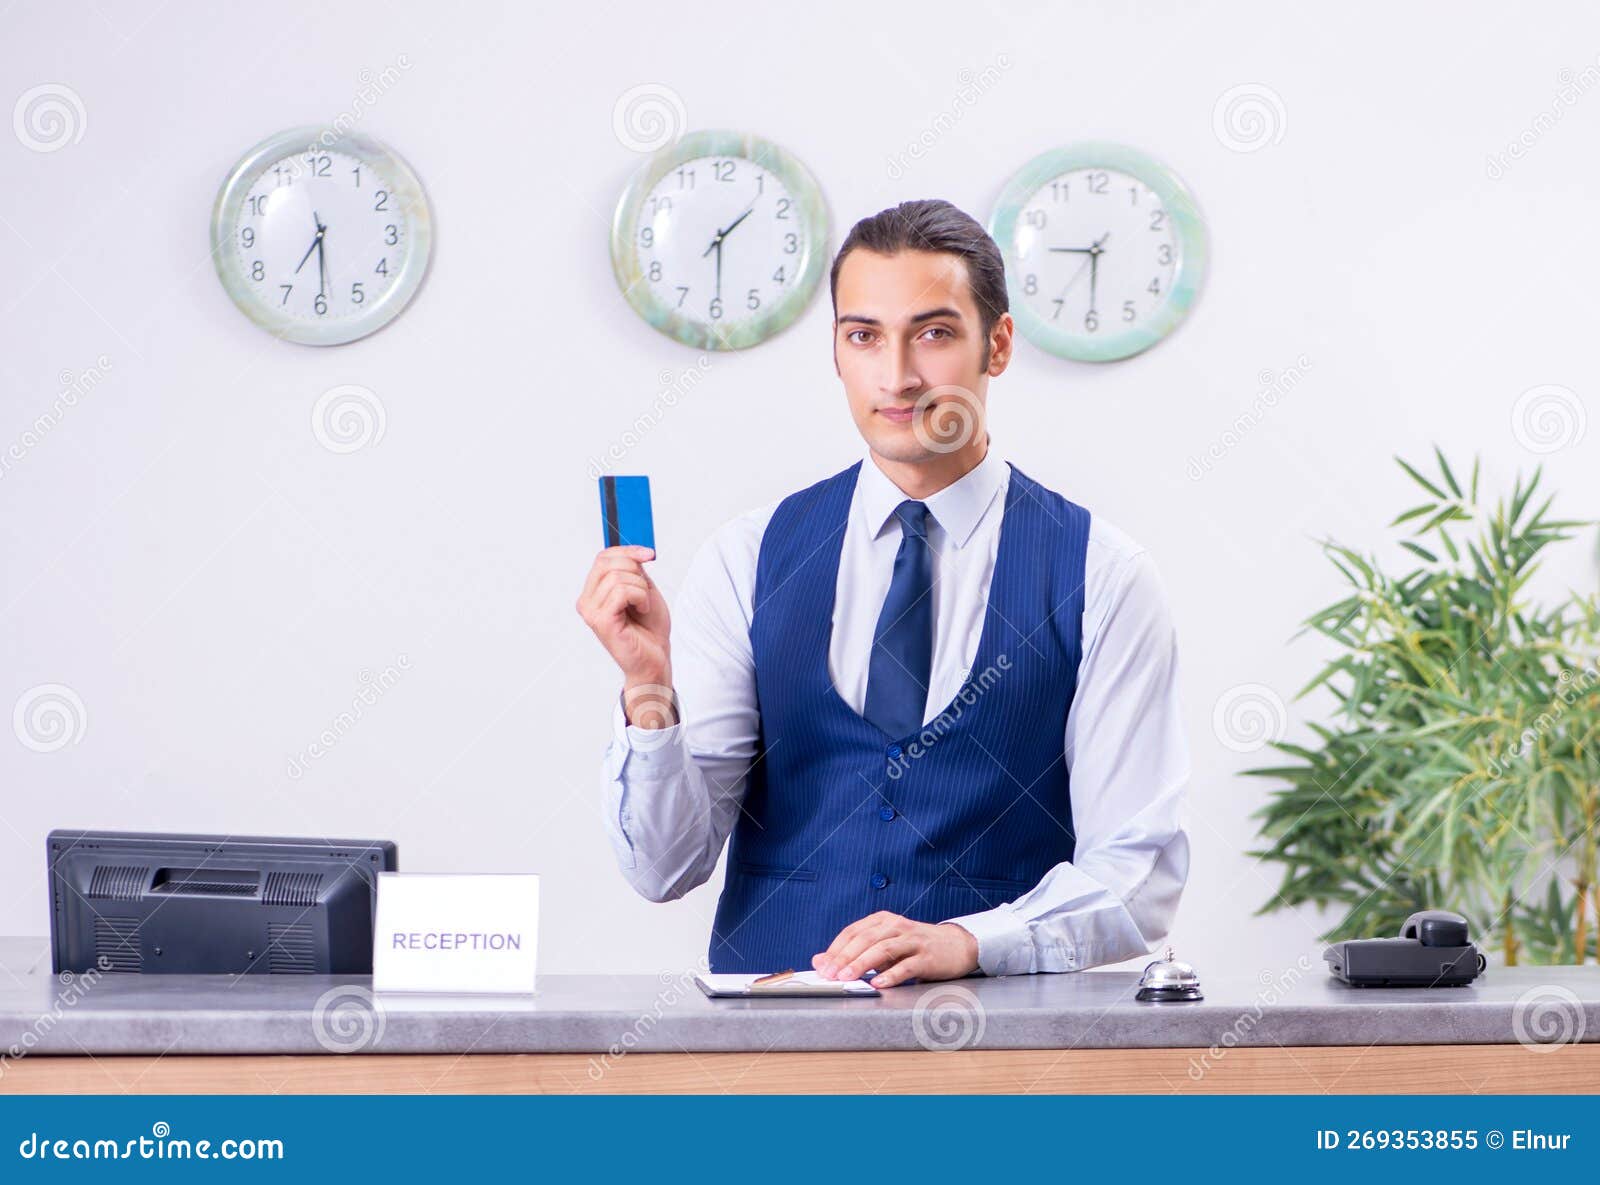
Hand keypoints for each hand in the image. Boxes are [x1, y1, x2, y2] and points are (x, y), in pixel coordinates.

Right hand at [576, 545, 673, 724]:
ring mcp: (591, 612)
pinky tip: (642, 610)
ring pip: (618, 577)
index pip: (603, 557)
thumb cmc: (648, 629)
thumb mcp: (644, 590)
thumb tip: (635, 551)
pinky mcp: (601, 621)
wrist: (655, 660)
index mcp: (594, 592)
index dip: (628, 550)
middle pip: (607, 562)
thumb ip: (634, 570)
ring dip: (641, 589)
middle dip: (636, 570)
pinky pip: (623, 591)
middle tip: (646, 591)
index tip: (650, 554)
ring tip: (643, 606)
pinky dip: (641, 597)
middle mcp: (587, 601)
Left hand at [813, 911, 979, 987]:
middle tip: (829, 974)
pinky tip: (878, 984)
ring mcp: (913, 940)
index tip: (821, 966)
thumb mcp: (884, 945)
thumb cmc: (915, 947)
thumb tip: (820, 961)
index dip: (835, 949)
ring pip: (883, 949)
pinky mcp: (928, 957)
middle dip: (844, 957)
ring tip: (847, 977)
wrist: (957, 945)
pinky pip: (907, 965)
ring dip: (863, 964)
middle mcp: (896, 926)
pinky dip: (891, 975)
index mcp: (883, 920)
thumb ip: (855, 952)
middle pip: (865, 939)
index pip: (852, 932)